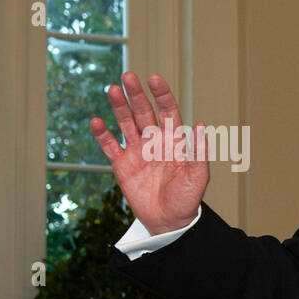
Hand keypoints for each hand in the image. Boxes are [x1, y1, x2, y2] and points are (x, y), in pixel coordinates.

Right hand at [90, 72, 207, 234]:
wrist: (169, 221)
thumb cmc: (187, 199)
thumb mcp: (198, 177)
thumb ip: (199, 152)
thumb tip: (201, 125)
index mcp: (174, 141)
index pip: (168, 111)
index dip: (162, 95)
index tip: (154, 79)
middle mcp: (154, 141)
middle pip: (144, 112)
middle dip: (137, 94)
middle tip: (128, 76)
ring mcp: (137, 151)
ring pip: (126, 123)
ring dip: (119, 107)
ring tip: (112, 90)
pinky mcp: (122, 165)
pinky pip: (110, 146)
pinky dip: (103, 134)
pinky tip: (97, 121)